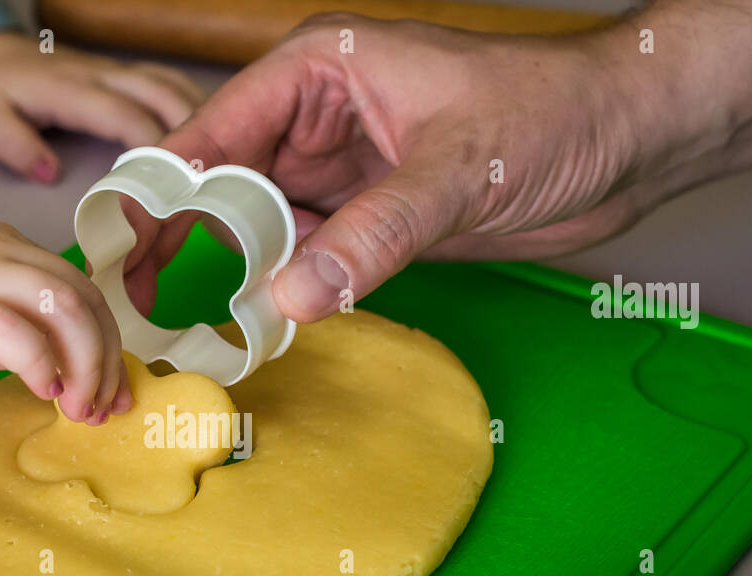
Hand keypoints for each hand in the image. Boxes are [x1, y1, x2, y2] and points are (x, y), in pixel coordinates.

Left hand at [0, 30, 205, 182]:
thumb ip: (14, 146)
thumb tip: (49, 173)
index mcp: (73, 91)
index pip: (124, 115)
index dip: (152, 148)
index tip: (174, 185)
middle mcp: (103, 76)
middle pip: (161, 97)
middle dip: (191, 136)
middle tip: (211, 180)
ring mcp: (117, 72)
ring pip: (171, 87)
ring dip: (201, 119)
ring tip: (223, 163)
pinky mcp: (123, 75)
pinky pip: (168, 82)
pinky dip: (193, 106)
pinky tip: (209, 136)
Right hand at [0, 224, 131, 424]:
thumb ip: (25, 334)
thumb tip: (84, 371)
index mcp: (3, 248)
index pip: (83, 289)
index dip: (110, 344)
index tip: (115, 394)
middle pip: (81, 296)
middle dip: (105, 360)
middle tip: (101, 410)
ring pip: (59, 304)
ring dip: (84, 366)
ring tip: (76, 409)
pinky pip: (11, 330)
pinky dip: (40, 364)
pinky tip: (42, 392)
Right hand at [126, 4, 751, 321]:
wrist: (626, 141)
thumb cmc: (551, 114)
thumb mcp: (454, 171)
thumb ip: (372, 233)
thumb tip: (292, 296)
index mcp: (318, 71)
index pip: (212, 131)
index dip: (166, 193)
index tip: (126, 254)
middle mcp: (313, 118)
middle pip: (223, 183)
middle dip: (189, 243)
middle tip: (147, 311)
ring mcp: (337, 169)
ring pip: (258, 224)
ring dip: (230, 272)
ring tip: (184, 328)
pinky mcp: (364, 214)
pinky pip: (305, 252)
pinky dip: (281, 286)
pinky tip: (254, 324)